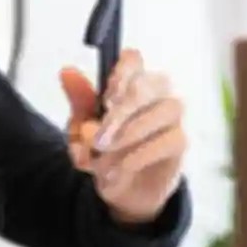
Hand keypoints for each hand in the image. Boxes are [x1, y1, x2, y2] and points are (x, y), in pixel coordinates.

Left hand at [60, 49, 187, 223]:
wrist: (120, 187)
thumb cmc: (103, 148)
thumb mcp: (81, 127)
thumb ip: (79, 101)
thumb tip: (67, 71)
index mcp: (129, 80)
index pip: (133, 59)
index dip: (120, 74)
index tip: (105, 100)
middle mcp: (156, 91)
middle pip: (146, 86)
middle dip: (118, 115)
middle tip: (97, 140)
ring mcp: (172, 115)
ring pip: (158, 114)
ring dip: (124, 140)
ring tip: (101, 161)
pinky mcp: (180, 141)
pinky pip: (164, 142)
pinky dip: (134, 158)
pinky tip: (116, 171)